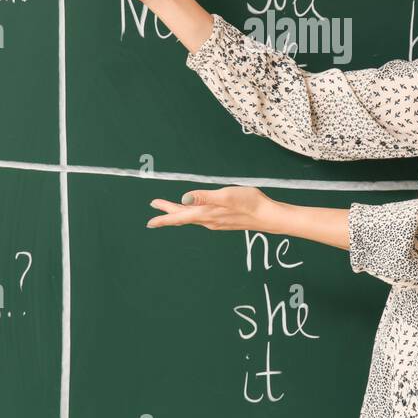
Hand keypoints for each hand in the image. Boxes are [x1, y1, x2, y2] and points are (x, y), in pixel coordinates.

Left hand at [146, 186, 275, 231]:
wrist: (268, 216)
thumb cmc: (249, 203)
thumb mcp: (226, 195)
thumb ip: (205, 197)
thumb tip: (184, 199)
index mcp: (206, 214)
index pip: (179, 217)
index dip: (164, 217)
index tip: (149, 221)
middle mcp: (208, 221)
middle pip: (183, 217)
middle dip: (168, 213)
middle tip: (154, 207)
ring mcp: (216, 222)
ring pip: (191, 218)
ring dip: (179, 214)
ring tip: (169, 209)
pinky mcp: (223, 221)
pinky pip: (201, 218)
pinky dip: (191, 215)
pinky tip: (193, 212)